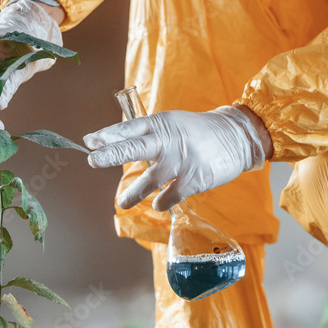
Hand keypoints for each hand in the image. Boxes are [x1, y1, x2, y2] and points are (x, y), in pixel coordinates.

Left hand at [84, 106, 270, 210]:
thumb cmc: (198, 132)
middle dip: (112, 154)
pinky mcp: (194, 179)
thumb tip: (116, 147)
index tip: (89, 141)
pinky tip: (157, 203)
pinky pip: (170, 195)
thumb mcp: (172, 125)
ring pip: (150, 179)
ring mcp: (181, 160)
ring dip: (133, 193)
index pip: (130, 128)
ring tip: (121, 203)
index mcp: (161, 124)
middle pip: (135, 147)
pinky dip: (161, 201)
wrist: (237, 137)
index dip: (109, 135)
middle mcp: (169, 140)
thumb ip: (149, 136)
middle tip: (91, 160)